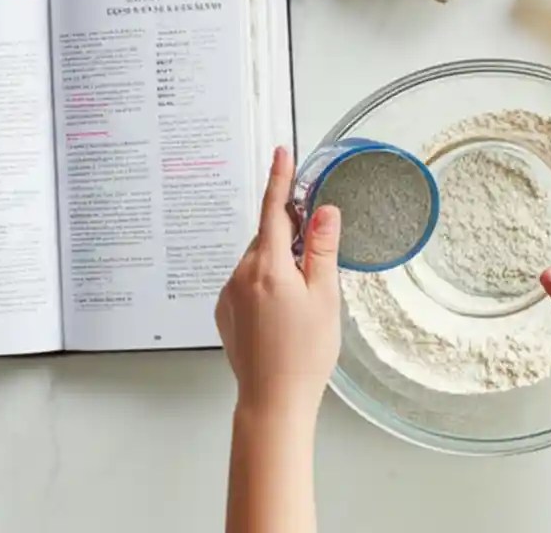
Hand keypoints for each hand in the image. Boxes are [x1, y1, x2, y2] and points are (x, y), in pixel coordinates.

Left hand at [216, 146, 341, 418]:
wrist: (273, 399)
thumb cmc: (304, 354)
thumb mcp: (325, 295)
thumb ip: (322, 249)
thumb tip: (324, 211)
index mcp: (268, 267)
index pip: (274, 210)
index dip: (280, 178)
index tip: (281, 152)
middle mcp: (241, 275)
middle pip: (268, 237)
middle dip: (290, 236)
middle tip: (316, 260)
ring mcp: (229, 294)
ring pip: (258, 260)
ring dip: (279, 265)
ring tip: (302, 301)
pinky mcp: (225, 311)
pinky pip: (247, 282)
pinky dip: (266, 285)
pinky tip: (283, 313)